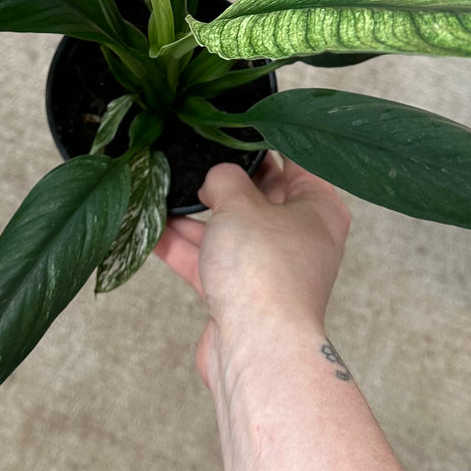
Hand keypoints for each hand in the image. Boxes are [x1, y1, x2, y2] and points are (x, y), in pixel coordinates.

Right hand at [155, 153, 350, 389]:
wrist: (257, 349)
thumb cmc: (265, 271)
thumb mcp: (241, 204)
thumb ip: (224, 179)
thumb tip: (214, 178)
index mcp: (318, 208)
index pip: (296, 160)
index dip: (266, 140)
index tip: (236, 122)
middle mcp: (299, 236)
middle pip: (258, 195)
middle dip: (222, 180)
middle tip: (192, 153)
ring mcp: (268, 267)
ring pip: (228, 229)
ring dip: (195, 214)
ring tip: (163, 188)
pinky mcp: (240, 294)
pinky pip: (209, 260)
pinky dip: (183, 246)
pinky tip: (152, 227)